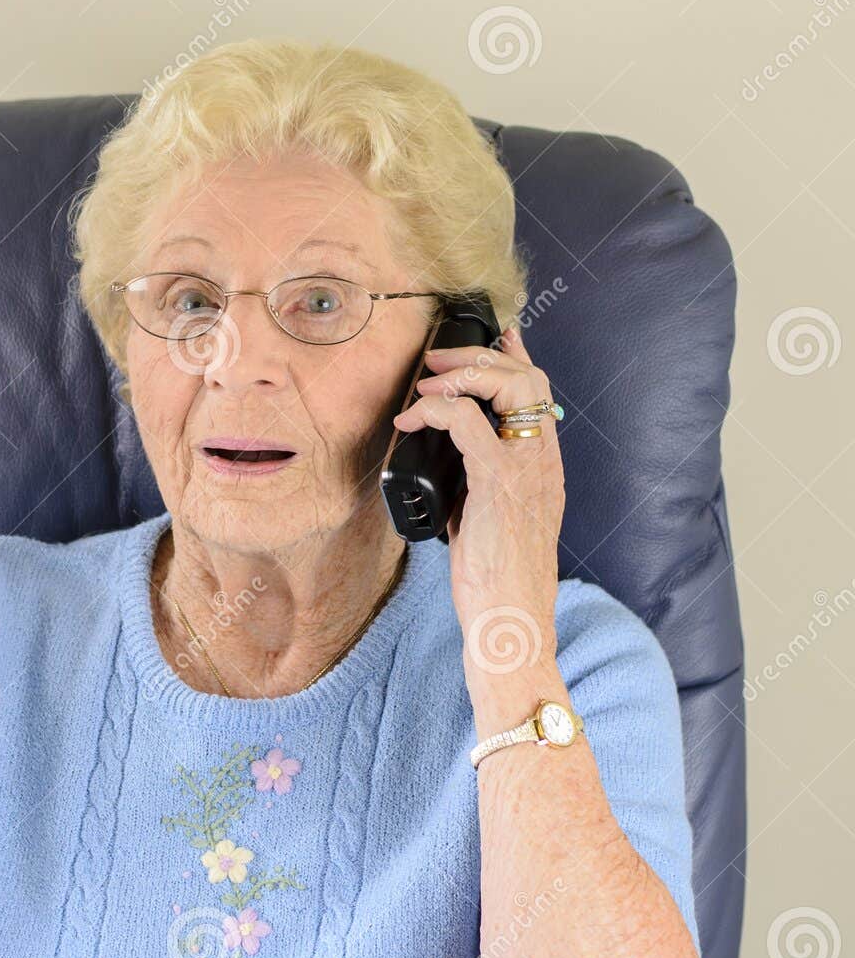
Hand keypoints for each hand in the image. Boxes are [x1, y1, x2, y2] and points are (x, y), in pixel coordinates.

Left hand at [390, 325, 564, 663]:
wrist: (511, 620)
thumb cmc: (498, 580)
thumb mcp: (494, 521)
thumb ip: (483, 486)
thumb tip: (451, 467)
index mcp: (544, 466)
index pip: (539, 393)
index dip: (514, 357)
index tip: (494, 337)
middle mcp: (543, 460)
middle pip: (526, 377)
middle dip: (478, 356)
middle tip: (436, 360)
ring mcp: (525, 469)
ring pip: (505, 387)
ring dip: (459, 374)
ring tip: (424, 384)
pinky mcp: (498, 484)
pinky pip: (467, 423)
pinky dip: (436, 410)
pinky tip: (412, 420)